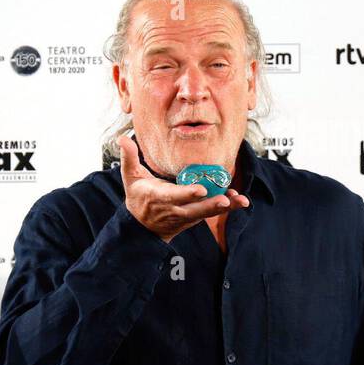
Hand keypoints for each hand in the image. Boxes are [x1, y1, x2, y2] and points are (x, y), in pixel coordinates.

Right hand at [117, 134, 248, 242]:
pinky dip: (226, 207)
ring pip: (206, 212)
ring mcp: (186, 215)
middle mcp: (174, 209)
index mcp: (158, 198)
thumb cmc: (138, 197)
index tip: (200, 190)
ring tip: (242, 200)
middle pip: (194, 209)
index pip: (173, 196)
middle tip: (226, 200)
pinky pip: (211, 213)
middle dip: (211, 205)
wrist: (142, 226)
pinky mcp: (194, 217)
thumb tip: (122, 138)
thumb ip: (129, 157)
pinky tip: (239, 200)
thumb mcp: (130, 177)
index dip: (186, 194)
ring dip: (226, 207)